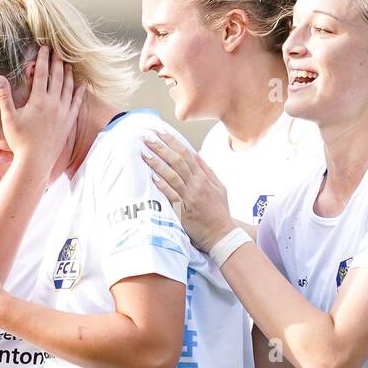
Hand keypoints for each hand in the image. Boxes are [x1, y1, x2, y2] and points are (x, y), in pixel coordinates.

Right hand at [0, 46, 85, 173]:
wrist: (35, 161)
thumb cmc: (19, 141)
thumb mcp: (9, 118)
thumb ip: (5, 97)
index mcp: (38, 100)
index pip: (42, 74)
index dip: (43, 59)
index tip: (44, 48)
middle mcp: (53, 104)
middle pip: (57, 77)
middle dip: (57, 62)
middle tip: (58, 50)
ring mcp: (63, 113)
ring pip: (68, 88)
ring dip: (68, 74)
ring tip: (68, 64)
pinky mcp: (69, 122)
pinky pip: (77, 103)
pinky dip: (79, 93)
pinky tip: (81, 85)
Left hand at [141, 132, 237, 252]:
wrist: (222, 235)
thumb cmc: (219, 212)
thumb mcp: (219, 187)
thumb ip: (207, 170)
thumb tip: (197, 153)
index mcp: (204, 178)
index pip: (187, 154)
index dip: (173, 142)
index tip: (161, 132)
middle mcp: (197, 185)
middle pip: (177, 162)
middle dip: (162, 148)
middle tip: (147, 137)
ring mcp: (190, 198)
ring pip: (173, 176)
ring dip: (158, 164)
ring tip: (145, 153)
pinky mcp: (184, 211)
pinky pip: (172, 196)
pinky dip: (163, 186)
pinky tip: (153, 177)